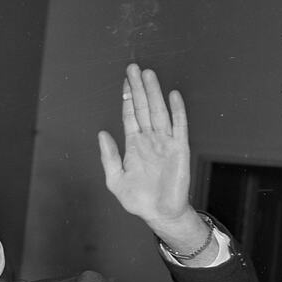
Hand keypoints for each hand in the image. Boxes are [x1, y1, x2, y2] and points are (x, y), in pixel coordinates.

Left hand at [97, 65, 200, 236]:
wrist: (160, 213)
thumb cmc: (139, 199)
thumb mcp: (115, 179)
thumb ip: (108, 156)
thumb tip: (102, 134)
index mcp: (134, 145)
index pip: (130, 116)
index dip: (127, 98)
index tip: (124, 80)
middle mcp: (150, 140)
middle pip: (144, 108)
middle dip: (138, 88)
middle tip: (134, 68)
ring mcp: (165, 142)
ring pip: (159, 111)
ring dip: (154, 93)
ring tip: (148, 74)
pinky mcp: (179, 149)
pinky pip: (179, 126)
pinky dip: (177, 110)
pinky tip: (172, 95)